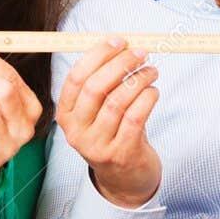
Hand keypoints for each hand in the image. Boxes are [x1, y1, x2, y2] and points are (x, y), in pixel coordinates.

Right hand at [55, 38, 160, 208]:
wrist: (124, 178)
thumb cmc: (113, 134)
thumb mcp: (97, 111)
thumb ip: (103, 81)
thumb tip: (120, 44)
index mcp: (66, 115)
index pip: (76, 77)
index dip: (98, 55)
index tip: (118, 41)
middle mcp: (77, 131)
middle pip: (95, 87)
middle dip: (121, 64)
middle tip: (140, 52)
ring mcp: (97, 145)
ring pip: (118, 101)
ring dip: (139, 80)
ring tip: (151, 72)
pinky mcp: (121, 153)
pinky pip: (136, 117)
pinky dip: (147, 98)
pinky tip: (153, 91)